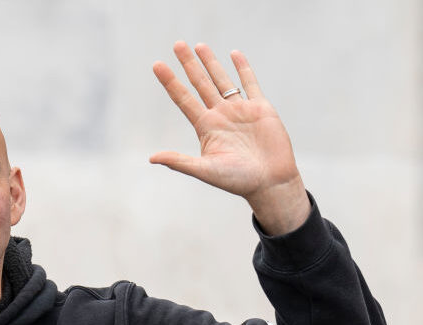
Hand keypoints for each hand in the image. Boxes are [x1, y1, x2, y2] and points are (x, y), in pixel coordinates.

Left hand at [150, 41, 309, 234]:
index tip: (157, 65)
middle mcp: (220, 115)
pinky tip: (234, 54)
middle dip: (188, 64)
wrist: (270, 182)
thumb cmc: (237, 181)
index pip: (183, 99)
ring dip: (210, 63)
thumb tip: (152, 158)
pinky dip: (243, 68)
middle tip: (177, 44)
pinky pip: (250, 83)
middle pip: (200, 83)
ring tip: (198, 45)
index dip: (170, 82)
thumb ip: (180, 162)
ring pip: (222, 80)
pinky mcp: (260, 108)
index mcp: (205, 127)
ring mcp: (239, 110)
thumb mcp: (205, 170)